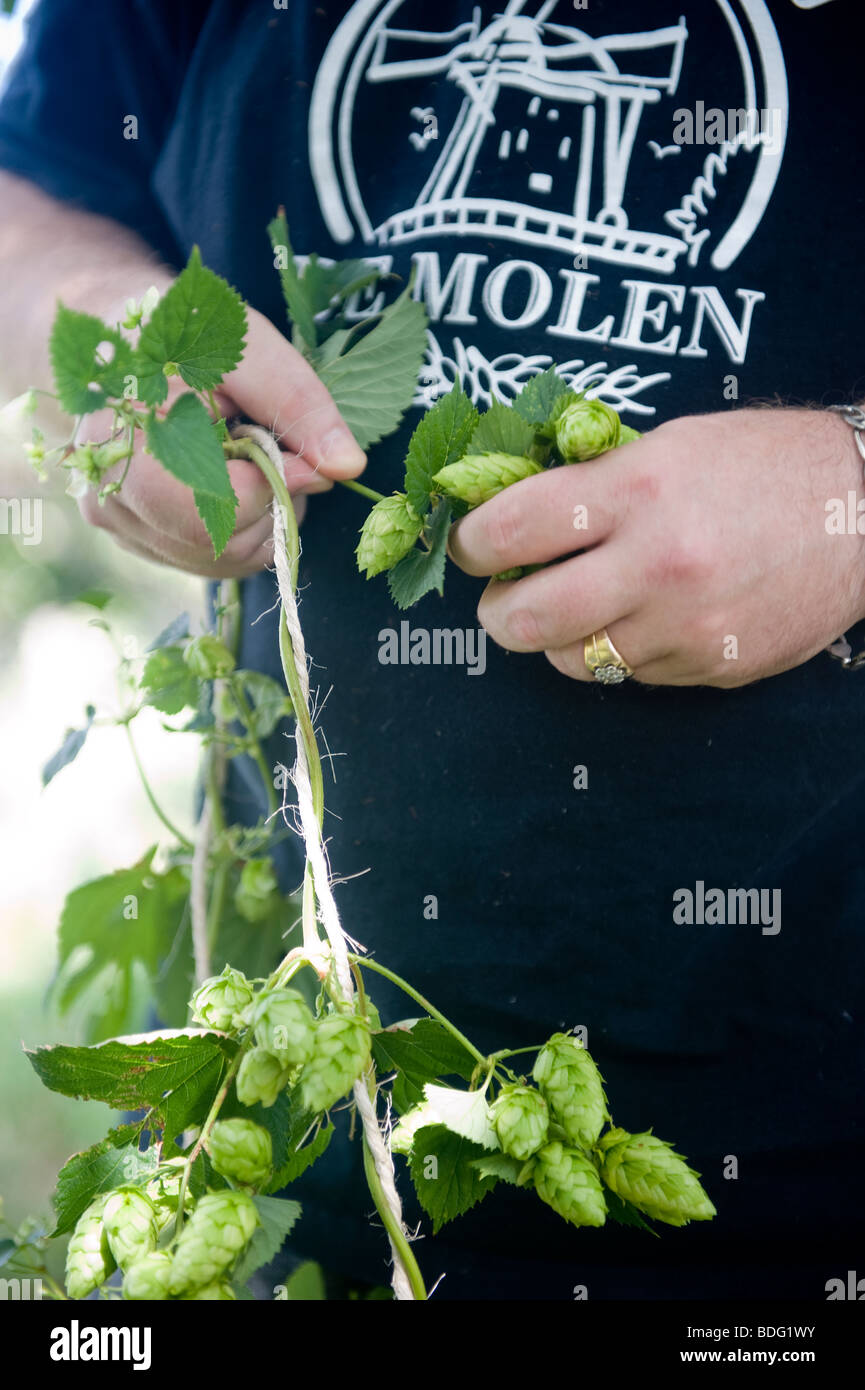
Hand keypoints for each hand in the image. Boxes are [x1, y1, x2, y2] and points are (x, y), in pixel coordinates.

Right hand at [77, 304, 365, 577]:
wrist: (119, 342)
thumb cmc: (179, 331)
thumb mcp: (245, 346)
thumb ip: (296, 402)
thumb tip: (348, 467)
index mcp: (124, 440)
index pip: (220, 506)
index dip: (277, 485)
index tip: (298, 451)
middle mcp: (111, 498)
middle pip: (228, 541)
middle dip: (272, 500)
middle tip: (269, 443)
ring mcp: (122, 527)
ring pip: (227, 557)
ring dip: (263, 514)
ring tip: (245, 454)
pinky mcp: (140, 541)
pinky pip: (215, 559)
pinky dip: (244, 526)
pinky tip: (231, 478)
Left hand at [448, 407, 864, 686]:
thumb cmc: (761, 465)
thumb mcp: (670, 446)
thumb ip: (592, 484)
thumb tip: (511, 515)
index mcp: (637, 487)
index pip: (511, 529)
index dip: (471, 544)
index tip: (469, 547)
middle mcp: (655, 563)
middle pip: (524, 619)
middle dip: (496, 614)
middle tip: (501, 599)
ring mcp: (685, 626)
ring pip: (573, 660)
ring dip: (559, 638)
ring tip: (576, 608)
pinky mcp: (711, 666)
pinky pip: (631, 675)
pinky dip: (620, 652)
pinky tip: (642, 619)